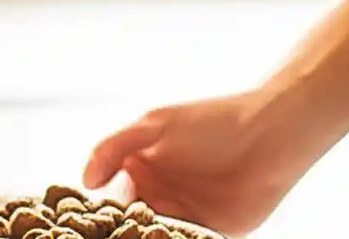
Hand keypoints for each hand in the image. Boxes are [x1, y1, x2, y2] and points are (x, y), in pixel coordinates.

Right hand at [83, 93, 303, 235]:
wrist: (269, 136)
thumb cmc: (212, 122)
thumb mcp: (155, 124)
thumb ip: (113, 147)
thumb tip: (85, 181)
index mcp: (141, 167)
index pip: (109, 199)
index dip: (95, 214)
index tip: (79, 225)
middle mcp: (160, 194)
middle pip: (128, 224)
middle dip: (118, 231)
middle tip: (104, 236)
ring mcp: (184, 216)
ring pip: (153, 236)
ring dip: (143, 238)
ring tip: (136, 238)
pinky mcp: (209, 234)